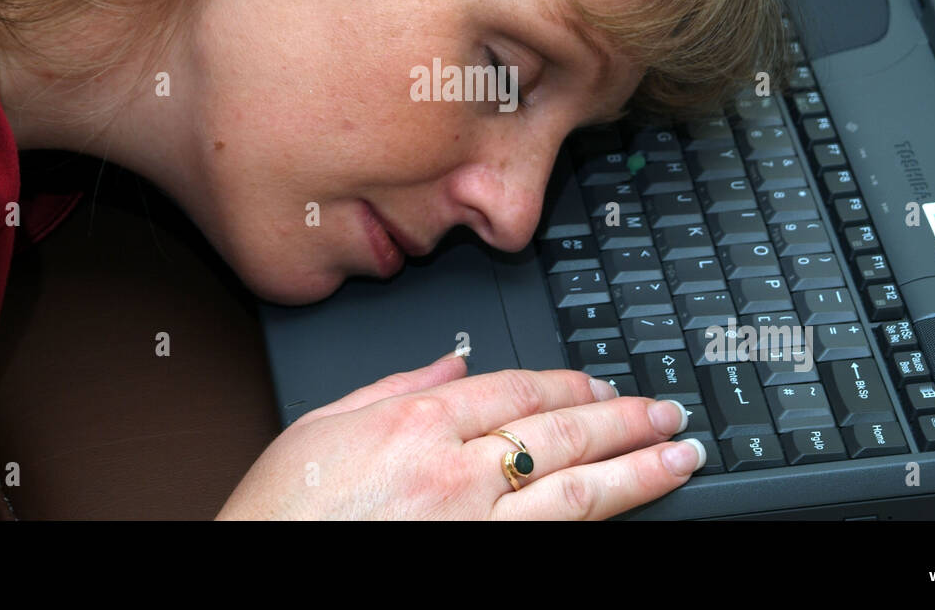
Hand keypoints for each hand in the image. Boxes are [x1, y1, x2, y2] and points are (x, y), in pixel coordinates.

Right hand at [216, 352, 705, 518]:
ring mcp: (469, 524)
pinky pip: (550, 542)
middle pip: (559, 433)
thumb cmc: (278, 513)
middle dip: (623, 421)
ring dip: (636, 471)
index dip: (571, 386)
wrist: (255, 574)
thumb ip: (394, 384)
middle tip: (667, 413)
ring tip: (680, 456)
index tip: (605, 387)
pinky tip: (628, 513)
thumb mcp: (320, 424)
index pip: (516, 389)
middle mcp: (451, 470)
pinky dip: (595, 524)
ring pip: (573, 491)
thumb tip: (453, 359)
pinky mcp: (476, 566)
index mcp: (414, 421)